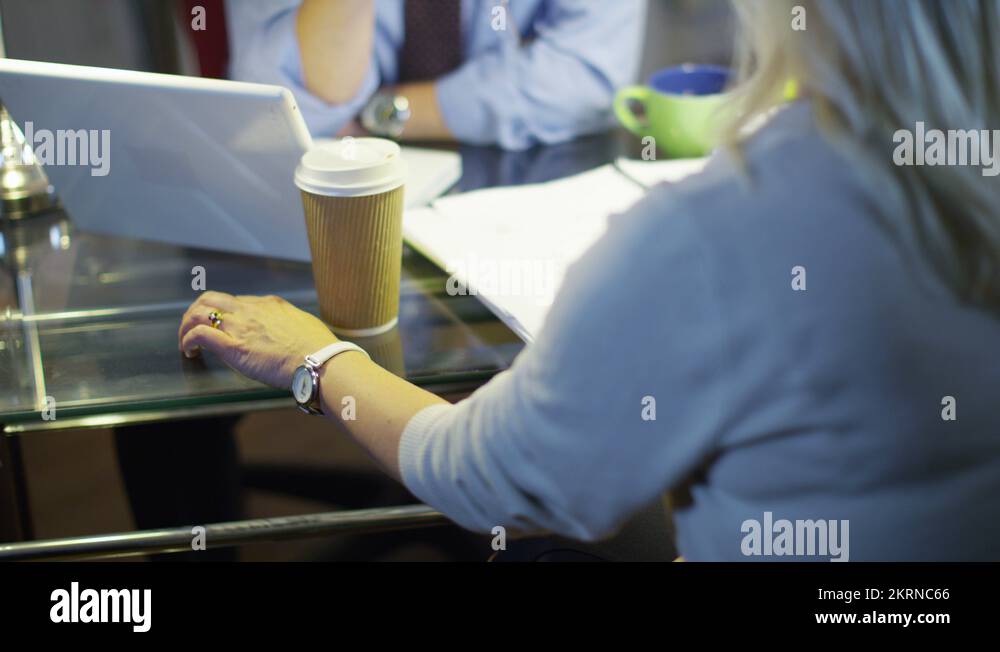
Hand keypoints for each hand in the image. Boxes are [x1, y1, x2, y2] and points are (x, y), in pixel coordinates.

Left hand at [178, 291, 338, 388]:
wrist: (319, 360)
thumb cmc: (318, 348)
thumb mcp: (303, 324)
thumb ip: (289, 324)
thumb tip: (289, 331)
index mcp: (268, 304)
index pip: (235, 302)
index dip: (223, 313)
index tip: (221, 326)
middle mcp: (250, 310)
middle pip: (210, 299)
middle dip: (196, 311)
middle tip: (193, 328)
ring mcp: (240, 327)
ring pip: (199, 313)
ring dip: (187, 326)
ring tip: (186, 340)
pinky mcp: (233, 347)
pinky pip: (200, 334)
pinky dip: (188, 340)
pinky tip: (188, 350)